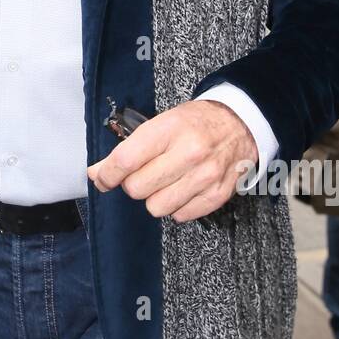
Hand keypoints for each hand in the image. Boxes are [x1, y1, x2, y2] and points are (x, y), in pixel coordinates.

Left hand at [86, 99, 258, 222]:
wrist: (240, 124)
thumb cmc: (195, 123)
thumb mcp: (161, 122)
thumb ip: (129, 148)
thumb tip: (98, 173)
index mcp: (170, 129)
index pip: (126, 160)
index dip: (107, 174)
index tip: (102, 178)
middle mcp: (190, 153)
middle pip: (137, 188)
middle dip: (132, 184)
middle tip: (142, 174)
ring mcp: (206, 176)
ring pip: (157, 207)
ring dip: (154, 197)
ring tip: (164, 181)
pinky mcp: (217, 195)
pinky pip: (180, 216)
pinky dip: (176, 206)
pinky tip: (182, 188)